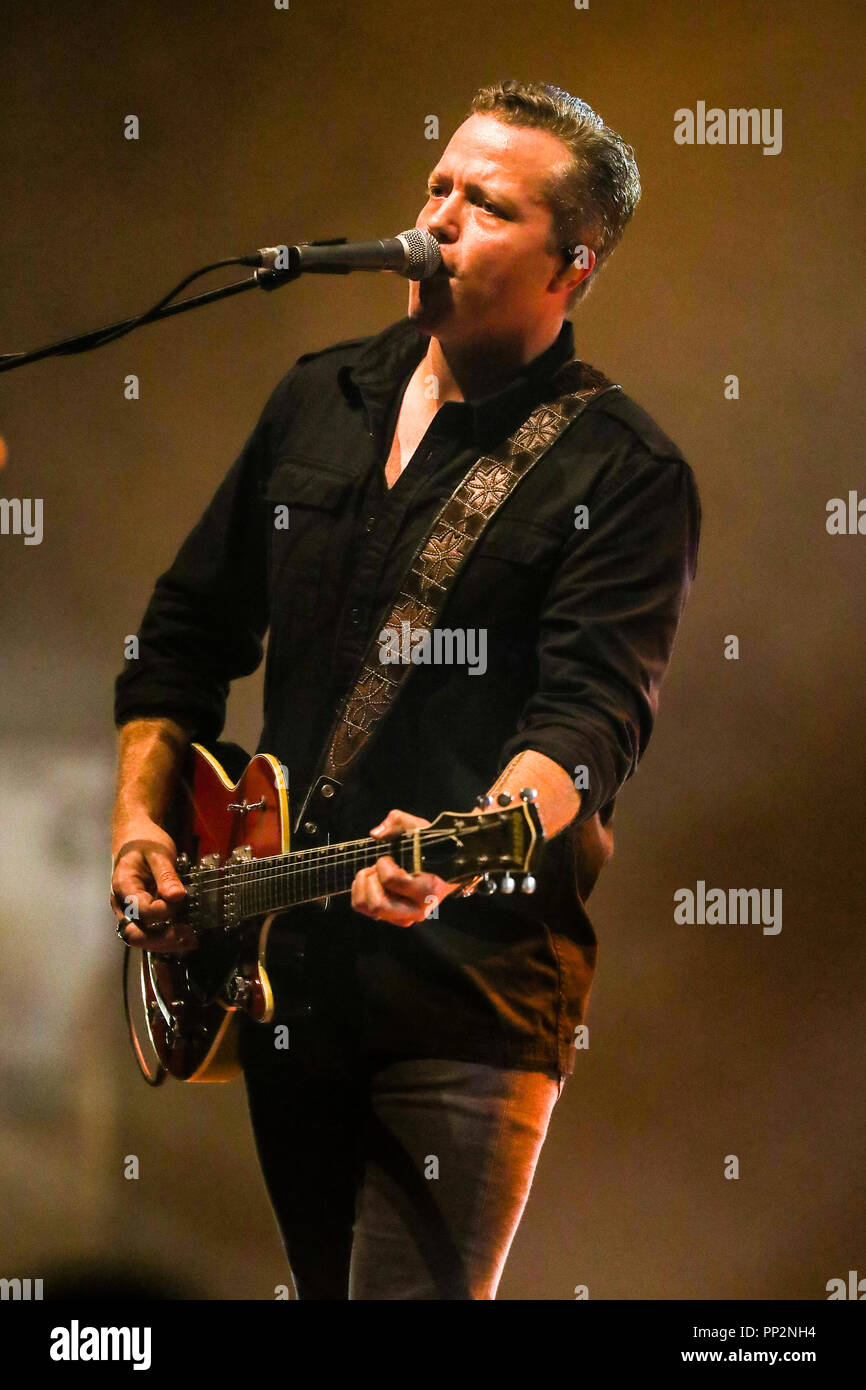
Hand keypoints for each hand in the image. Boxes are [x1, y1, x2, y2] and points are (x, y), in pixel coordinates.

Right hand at [110, 817, 196, 952]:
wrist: (133, 836)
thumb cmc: (144, 841)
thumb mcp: (158, 853)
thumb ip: (166, 875)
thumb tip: (177, 897)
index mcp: (123, 885)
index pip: (140, 909)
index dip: (162, 911)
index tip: (180, 899)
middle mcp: (121, 903)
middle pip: (134, 934)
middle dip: (161, 940)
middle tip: (187, 937)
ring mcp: (128, 910)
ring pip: (140, 937)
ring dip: (164, 943)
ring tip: (190, 941)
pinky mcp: (138, 913)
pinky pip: (147, 931)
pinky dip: (164, 937)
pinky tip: (183, 936)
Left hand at [351, 809, 458, 926]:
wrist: (446, 868)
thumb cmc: (432, 849)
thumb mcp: (420, 829)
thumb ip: (399, 822)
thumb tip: (376, 834)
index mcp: (427, 890)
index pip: (391, 881)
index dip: (383, 864)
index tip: (390, 857)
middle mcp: (417, 910)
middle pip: (377, 905)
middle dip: (371, 880)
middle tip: (378, 867)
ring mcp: (404, 917)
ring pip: (367, 908)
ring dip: (364, 885)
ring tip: (375, 873)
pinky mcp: (391, 917)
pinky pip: (361, 907)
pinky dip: (360, 891)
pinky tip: (372, 879)